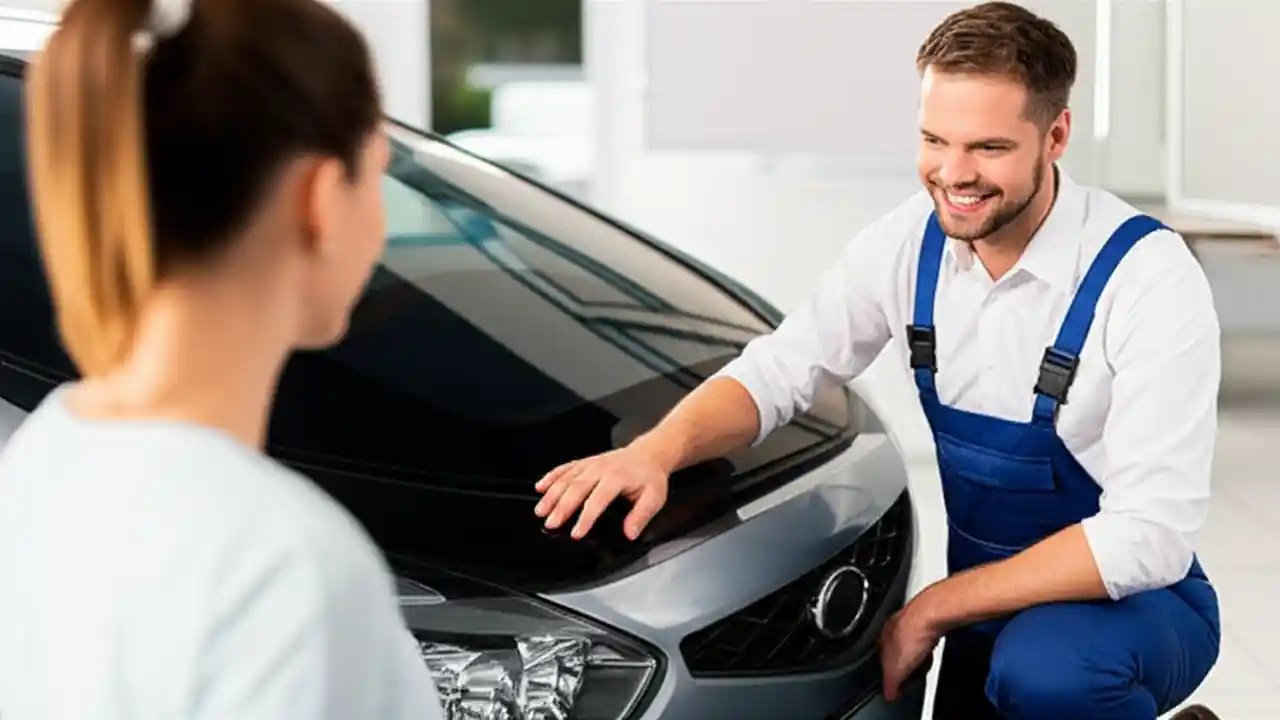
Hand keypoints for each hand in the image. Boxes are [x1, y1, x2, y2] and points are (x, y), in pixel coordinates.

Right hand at [533, 445, 670, 540]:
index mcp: (617, 478)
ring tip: (541, 511)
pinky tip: (540, 487)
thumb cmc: (649, 477)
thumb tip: (630, 533)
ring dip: (552, 494)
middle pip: (576, 488)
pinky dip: (551, 477)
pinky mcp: (585, 462)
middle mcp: (601, 469)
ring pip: (567, 478)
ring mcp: (591, 464)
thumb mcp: (654, 498)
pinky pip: (565, 468)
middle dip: (561, 507)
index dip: (586, 518)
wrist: (649, 454)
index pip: (598, 500)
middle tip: (551, 524)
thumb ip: (641, 516)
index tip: (576, 533)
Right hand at [878, 599, 941, 701]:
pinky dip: (929, 646)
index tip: (897, 684)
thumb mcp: (896, 668)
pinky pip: (927, 638)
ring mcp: (911, 621)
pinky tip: (933, 650)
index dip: (890, 674)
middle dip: (905, 664)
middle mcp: (894, 627)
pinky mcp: (929, 618)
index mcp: (882, 637)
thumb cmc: (911, 634)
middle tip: (912, 675)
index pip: (881, 660)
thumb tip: (889, 693)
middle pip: (897, 651)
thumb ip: (890, 682)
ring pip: (912, 643)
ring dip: (918, 655)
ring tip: (924, 663)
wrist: (932, 614)